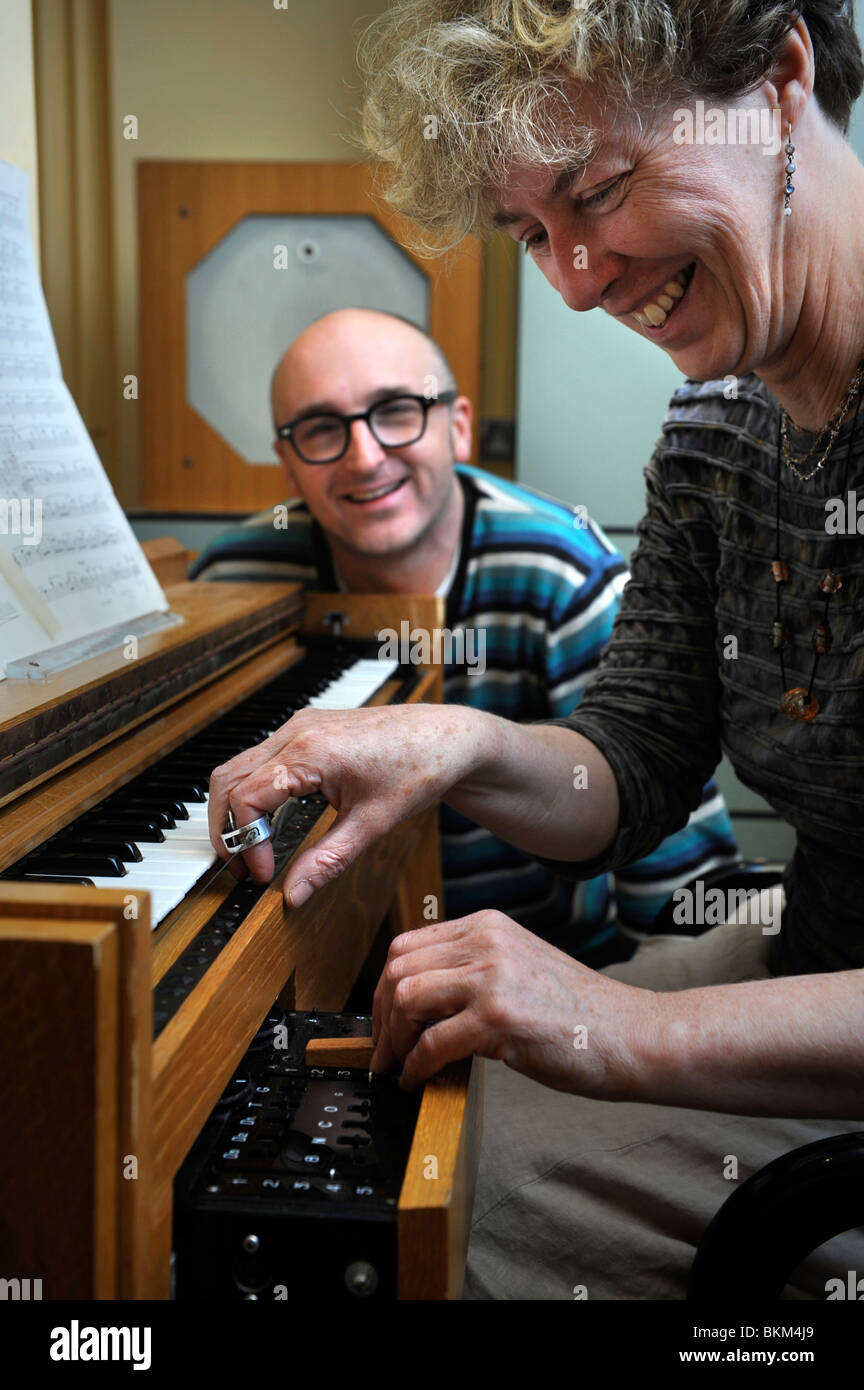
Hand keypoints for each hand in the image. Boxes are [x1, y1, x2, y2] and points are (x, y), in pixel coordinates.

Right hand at [207, 702, 493, 905]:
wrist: (448, 737)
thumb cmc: (420, 768)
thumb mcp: (372, 824)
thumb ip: (327, 861)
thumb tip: (293, 894)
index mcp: (309, 751)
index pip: (246, 799)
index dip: (246, 843)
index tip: (262, 874)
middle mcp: (296, 731)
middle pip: (228, 779)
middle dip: (226, 827)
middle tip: (242, 866)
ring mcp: (299, 725)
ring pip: (239, 766)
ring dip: (236, 808)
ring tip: (253, 848)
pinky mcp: (307, 728)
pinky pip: (261, 758)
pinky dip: (253, 791)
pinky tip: (271, 820)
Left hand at [371, 911, 659, 1095]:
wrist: (630, 1035)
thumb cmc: (578, 1013)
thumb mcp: (518, 967)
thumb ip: (471, 970)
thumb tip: (415, 1003)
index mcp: (487, 926)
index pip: (408, 945)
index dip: (383, 987)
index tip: (382, 1020)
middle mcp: (486, 942)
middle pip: (398, 968)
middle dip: (380, 1015)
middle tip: (382, 1050)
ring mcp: (492, 978)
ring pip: (406, 999)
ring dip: (392, 1041)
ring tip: (397, 1066)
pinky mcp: (498, 1018)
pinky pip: (431, 1043)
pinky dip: (415, 1066)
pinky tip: (418, 1080)